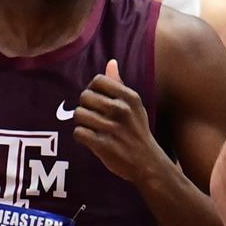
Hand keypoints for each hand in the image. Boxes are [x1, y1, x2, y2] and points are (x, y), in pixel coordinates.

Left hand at [72, 60, 167, 183]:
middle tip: (92, 116)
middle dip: (85, 107)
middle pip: (85, 97)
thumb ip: (119, 84)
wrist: (147, 162)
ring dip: (82, 122)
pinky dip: (81, 136)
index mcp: (129, 97)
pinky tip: (90, 139)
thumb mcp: (135, 106)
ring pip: (79, 114)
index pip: (98, 81)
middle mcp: (121, 110)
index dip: (92, 89)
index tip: (97, 101)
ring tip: (91, 128)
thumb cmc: (137, 131)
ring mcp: (112, 128)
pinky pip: (79, 132)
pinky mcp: (103, 145)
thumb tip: (111, 62)